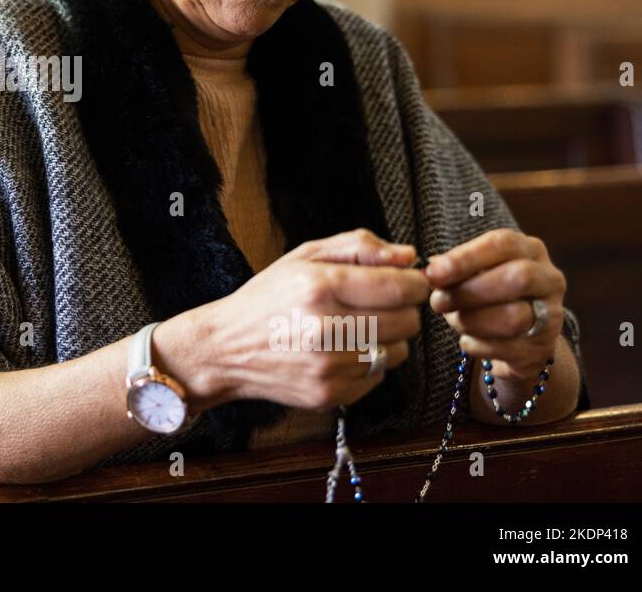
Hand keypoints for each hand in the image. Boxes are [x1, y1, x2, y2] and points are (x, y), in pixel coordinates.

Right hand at [200, 228, 429, 411]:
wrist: (226, 348)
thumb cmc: (267, 298)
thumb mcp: (304, 257)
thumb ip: (358, 246)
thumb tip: (408, 255)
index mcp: (320, 286)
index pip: (401, 288)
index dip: (415, 282)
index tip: (409, 281)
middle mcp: (325, 328)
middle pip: (408, 321)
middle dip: (401, 309)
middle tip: (377, 304)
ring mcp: (328, 366)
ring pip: (399, 351)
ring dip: (387, 338)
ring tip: (355, 328)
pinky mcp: (330, 394)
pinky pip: (379, 376)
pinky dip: (369, 362)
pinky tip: (342, 350)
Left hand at [425, 228, 565, 381]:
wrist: (518, 336)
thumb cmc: (487, 293)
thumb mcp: (473, 273)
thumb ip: (454, 269)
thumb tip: (433, 269)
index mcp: (530, 250)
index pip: (503, 244)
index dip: (465, 258)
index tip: (433, 274)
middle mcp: (549, 279)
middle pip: (517, 278)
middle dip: (470, 292)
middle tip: (437, 302)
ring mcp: (553, 314)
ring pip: (514, 317)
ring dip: (472, 321)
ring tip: (454, 320)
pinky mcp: (544, 347)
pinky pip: (507, 348)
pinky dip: (477, 345)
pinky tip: (468, 340)